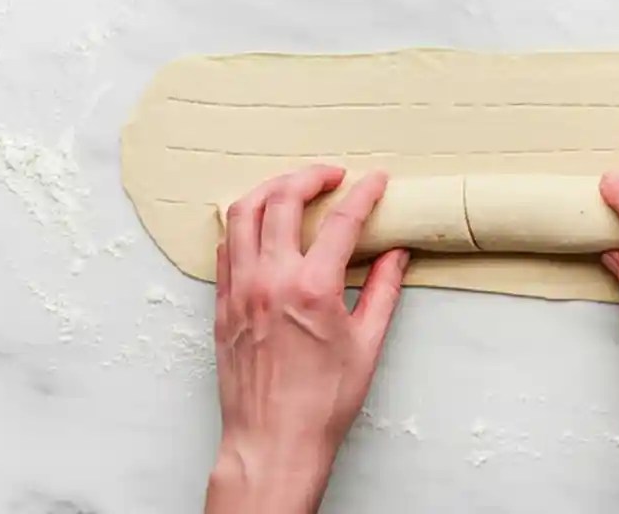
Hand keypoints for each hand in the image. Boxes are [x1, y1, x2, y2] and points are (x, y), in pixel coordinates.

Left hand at [205, 165, 408, 513]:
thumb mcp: (367, 345)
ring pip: (242, 213)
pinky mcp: (222, 305)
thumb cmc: (321, 404)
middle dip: (311, 176)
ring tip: (292, 188)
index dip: (363, 193)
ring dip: (269, 189)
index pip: (341, 220)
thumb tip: (396, 256)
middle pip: (283, 200)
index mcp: (312, 289)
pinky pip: (225, 246)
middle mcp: (270, 281)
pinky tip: (261, 225)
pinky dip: (243, 223)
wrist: (273, 442)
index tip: (375, 181)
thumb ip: (382, 291)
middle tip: (332, 176)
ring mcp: (240, 290)